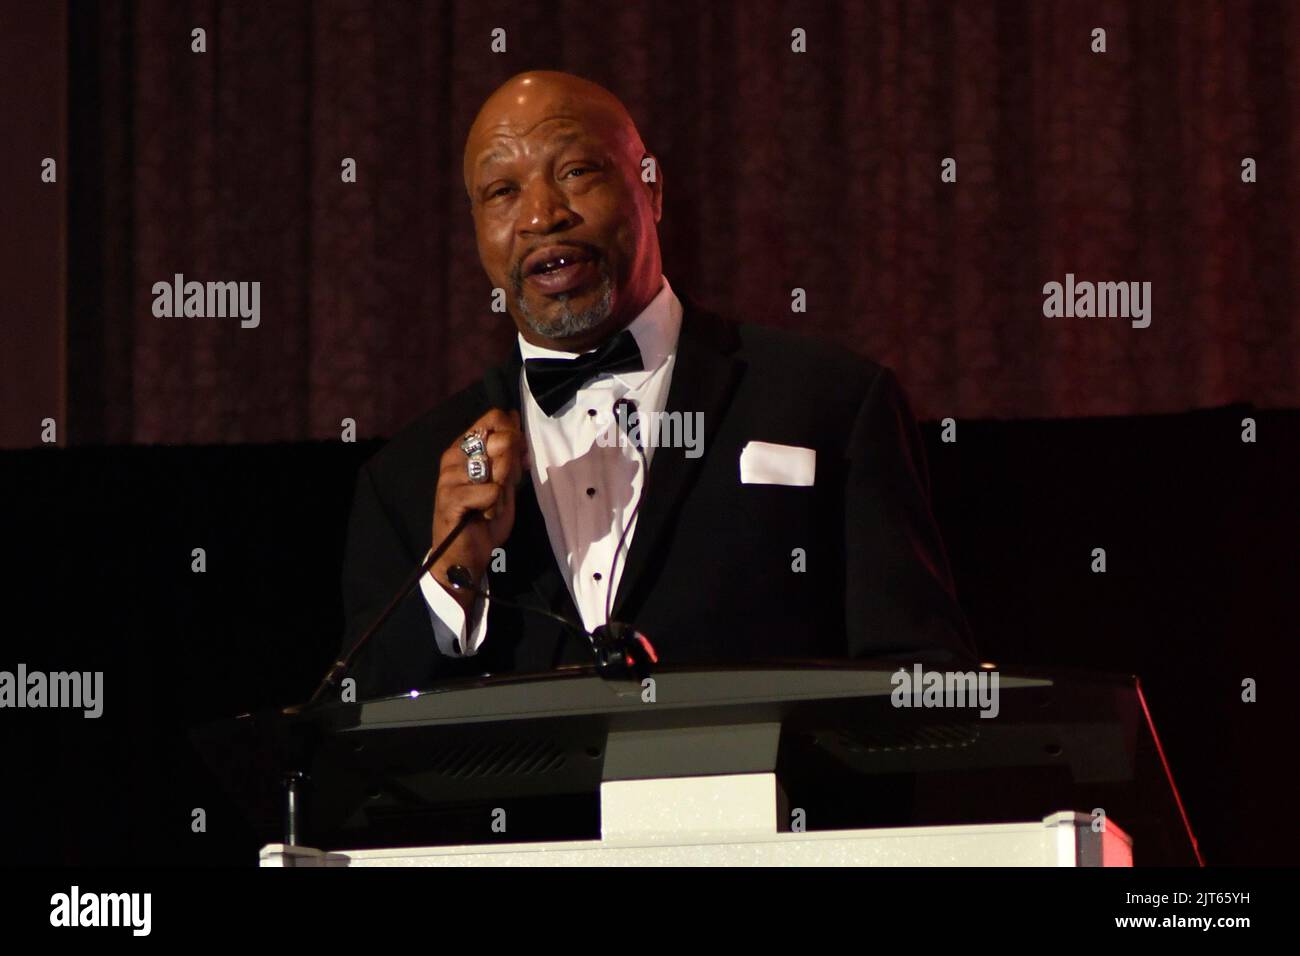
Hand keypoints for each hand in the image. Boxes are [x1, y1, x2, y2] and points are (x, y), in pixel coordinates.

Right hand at [430, 409, 529, 610]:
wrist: (465, 556)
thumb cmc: (483, 519)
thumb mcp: (504, 484)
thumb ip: (512, 458)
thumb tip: (522, 429)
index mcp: (465, 447)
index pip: (494, 418)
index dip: (514, 433)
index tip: (517, 455)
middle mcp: (454, 456)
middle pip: (502, 439)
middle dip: (513, 466)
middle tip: (502, 489)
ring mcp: (449, 476)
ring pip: (499, 466)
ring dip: (503, 490)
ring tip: (490, 505)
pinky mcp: (451, 496)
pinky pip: (491, 492)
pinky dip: (495, 507)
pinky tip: (482, 516)